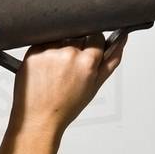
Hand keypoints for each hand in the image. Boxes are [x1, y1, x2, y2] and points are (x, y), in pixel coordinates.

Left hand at [9, 32, 126, 138]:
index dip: (92, 46)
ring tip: (56, 70)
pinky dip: (45, 52)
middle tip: (69, 68)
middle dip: (76, 48)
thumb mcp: (95, 85)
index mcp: (87, 62)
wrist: (40, 117)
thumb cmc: (66, 106)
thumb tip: (121, 40)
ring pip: (60, 38)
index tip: (87, 54)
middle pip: (77, 37)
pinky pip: (43, 42)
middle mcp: (68, 54)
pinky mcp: (33, 52)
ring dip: (60, 48)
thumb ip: (111, 60)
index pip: (96, 37)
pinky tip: (45, 68)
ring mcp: (49, 52)